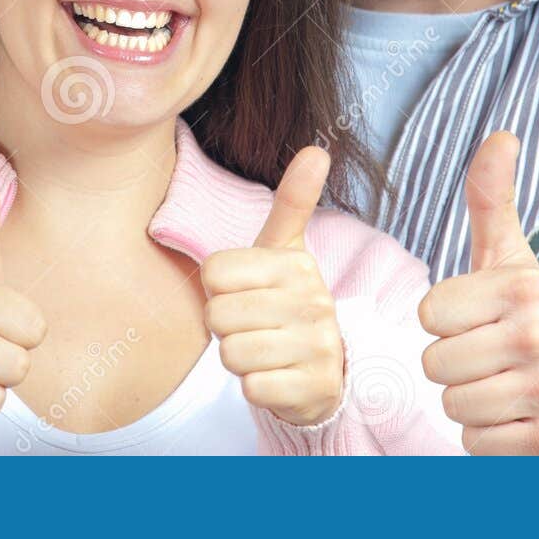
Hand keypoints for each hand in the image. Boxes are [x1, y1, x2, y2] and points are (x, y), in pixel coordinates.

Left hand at [202, 147, 343, 425]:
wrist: (325, 370)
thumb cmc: (288, 304)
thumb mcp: (285, 252)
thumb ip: (293, 202)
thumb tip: (317, 149)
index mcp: (297, 264)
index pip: (213, 272)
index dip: (218, 289)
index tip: (244, 294)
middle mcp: (314, 302)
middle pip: (218, 315)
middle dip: (225, 326)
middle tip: (252, 326)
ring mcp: (319, 347)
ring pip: (232, 353)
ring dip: (238, 358)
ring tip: (263, 350)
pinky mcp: (316, 390)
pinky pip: (253, 388)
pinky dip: (256, 387)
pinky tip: (276, 377)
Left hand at [419, 131, 538, 453]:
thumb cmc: (534, 320)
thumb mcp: (512, 258)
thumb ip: (492, 198)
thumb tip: (503, 135)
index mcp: (523, 287)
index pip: (428, 313)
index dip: (447, 321)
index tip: (483, 319)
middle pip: (435, 363)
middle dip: (456, 365)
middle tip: (496, 358)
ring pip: (451, 404)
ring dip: (470, 403)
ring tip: (508, 387)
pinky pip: (473, 443)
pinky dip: (489, 439)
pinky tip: (520, 421)